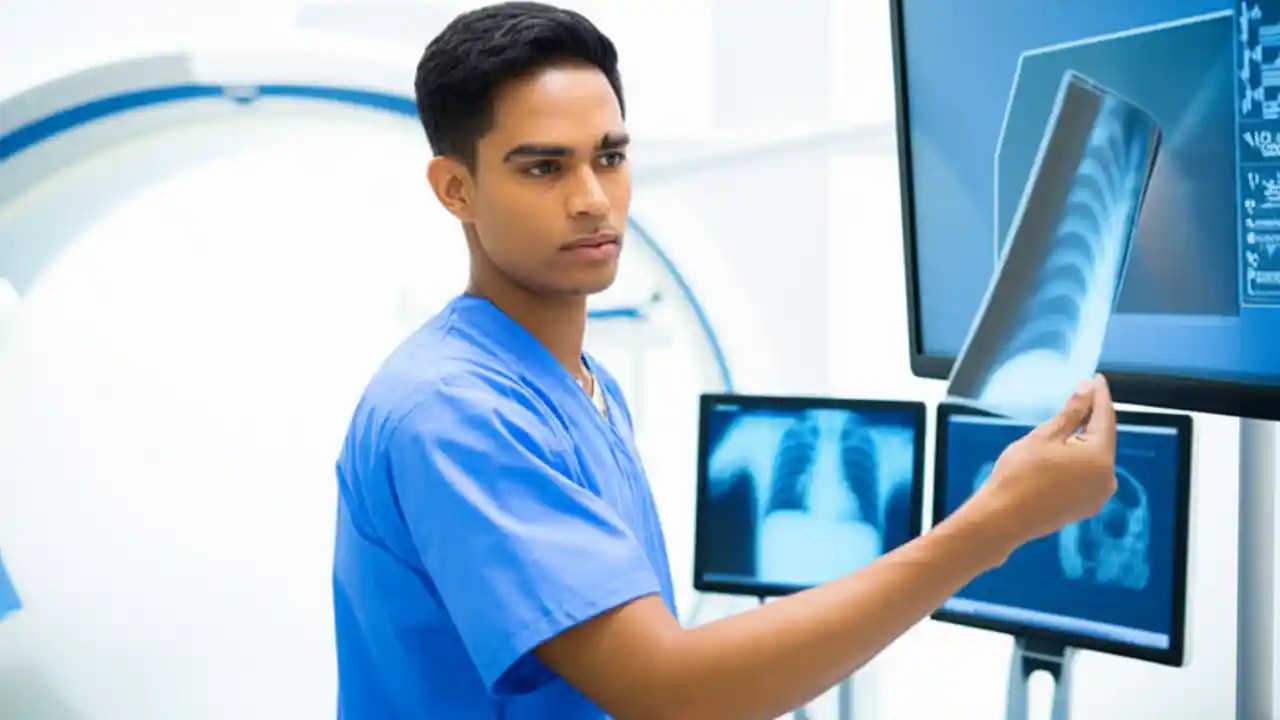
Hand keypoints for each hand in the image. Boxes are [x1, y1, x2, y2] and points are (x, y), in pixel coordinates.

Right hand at [966, 374, 1118, 553]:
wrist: (1003, 518)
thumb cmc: (1019, 474)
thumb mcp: (1044, 436)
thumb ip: (1072, 412)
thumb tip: (1088, 390)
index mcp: (1099, 458)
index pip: (1105, 417)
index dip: (1099, 395)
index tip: (1096, 378)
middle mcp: (1107, 478)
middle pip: (1102, 439)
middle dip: (1091, 418)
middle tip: (1080, 397)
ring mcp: (1098, 496)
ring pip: (1094, 458)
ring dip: (1083, 440)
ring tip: (1067, 424)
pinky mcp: (1087, 507)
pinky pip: (1088, 475)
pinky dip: (1079, 461)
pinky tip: (1062, 454)